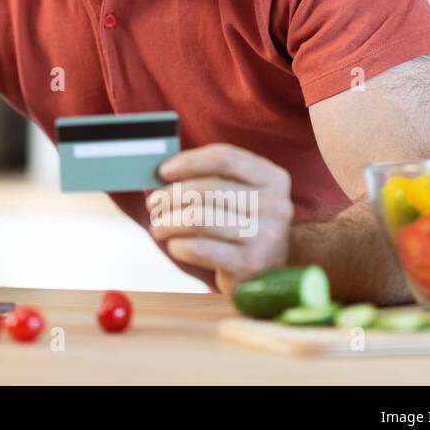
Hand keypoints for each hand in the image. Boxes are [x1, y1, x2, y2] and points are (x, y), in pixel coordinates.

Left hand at [146, 144, 294, 293]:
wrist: (268, 271)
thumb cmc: (241, 224)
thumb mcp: (238, 195)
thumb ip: (209, 178)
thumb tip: (160, 172)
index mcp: (273, 179)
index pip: (225, 158)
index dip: (188, 162)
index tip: (162, 171)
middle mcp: (276, 205)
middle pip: (208, 189)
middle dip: (171, 196)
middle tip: (153, 204)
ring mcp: (266, 236)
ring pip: (199, 218)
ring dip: (168, 222)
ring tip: (158, 226)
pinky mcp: (250, 264)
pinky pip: (198, 248)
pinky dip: (177, 245)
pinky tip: (173, 245)